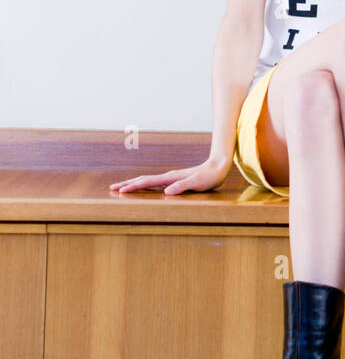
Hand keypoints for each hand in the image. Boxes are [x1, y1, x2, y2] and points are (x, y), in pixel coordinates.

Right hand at [109, 160, 226, 196]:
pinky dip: (144, 186)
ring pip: (147, 181)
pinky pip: (154, 183)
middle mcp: (168, 177)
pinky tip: (143, 189)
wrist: (217, 167)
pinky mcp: (174, 181)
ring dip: (134, 184)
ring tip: (122, 188)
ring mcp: (170, 178)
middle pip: (143, 179)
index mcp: (170, 177)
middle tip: (112, 188)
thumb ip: (183, 186)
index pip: (148, 182)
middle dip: (128, 184)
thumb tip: (166, 192)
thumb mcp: (197, 183)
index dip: (134, 186)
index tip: (121, 190)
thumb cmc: (209, 176)